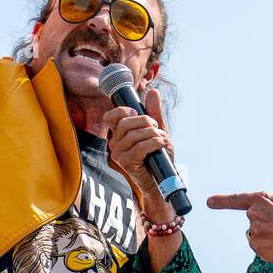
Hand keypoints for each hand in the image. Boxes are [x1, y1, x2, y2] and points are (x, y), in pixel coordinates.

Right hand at [105, 88, 173, 208]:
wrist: (162, 180)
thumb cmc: (157, 156)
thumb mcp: (157, 131)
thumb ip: (153, 113)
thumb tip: (152, 92)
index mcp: (119, 134)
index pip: (110, 117)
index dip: (123, 110)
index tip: (137, 112)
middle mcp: (115, 144)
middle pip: (125, 123)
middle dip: (145, 121)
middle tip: (156, 128)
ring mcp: (119, 155)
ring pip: (133, 135)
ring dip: (152, 134)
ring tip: (161, 139)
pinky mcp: (126, 164)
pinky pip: (139, 147)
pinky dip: (154, 143)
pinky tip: (162, 144)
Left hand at [208, 191, 272, 268]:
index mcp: (262, 200)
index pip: (237, 200)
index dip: (222, 201)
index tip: (210, 202)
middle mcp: (254, 214)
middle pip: (254, 221)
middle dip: (265, 225)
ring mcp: (254, 231)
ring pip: (257, 235)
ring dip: (268, 237)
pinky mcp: (256, 246)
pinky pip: (259, 247)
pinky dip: (268, 248)